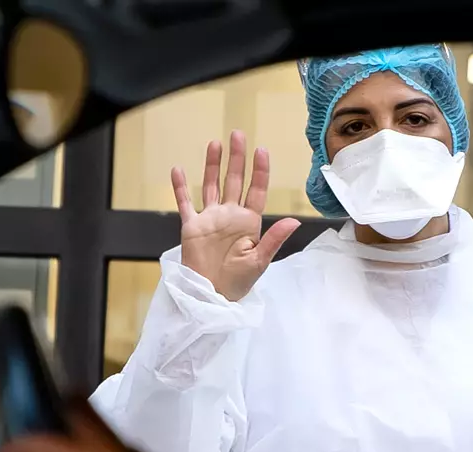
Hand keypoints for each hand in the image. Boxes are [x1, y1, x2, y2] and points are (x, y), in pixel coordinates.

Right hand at [173, 130, 300, 300]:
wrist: (213, 295)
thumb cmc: (239, 281)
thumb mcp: (260, 260)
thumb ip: (274, 238)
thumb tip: (294, 221)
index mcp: (249, 222)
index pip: (256, 190)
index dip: (259, 171)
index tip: (262, 150)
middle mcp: (230, 216)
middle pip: (234, 181)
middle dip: (237, 159)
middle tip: (238, 135)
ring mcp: (210, 219)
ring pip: (211, 186)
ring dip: (212, 166)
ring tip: (215, 144)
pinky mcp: (192, 227)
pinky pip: (185, 203)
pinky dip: (180, 188)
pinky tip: (178, 170)